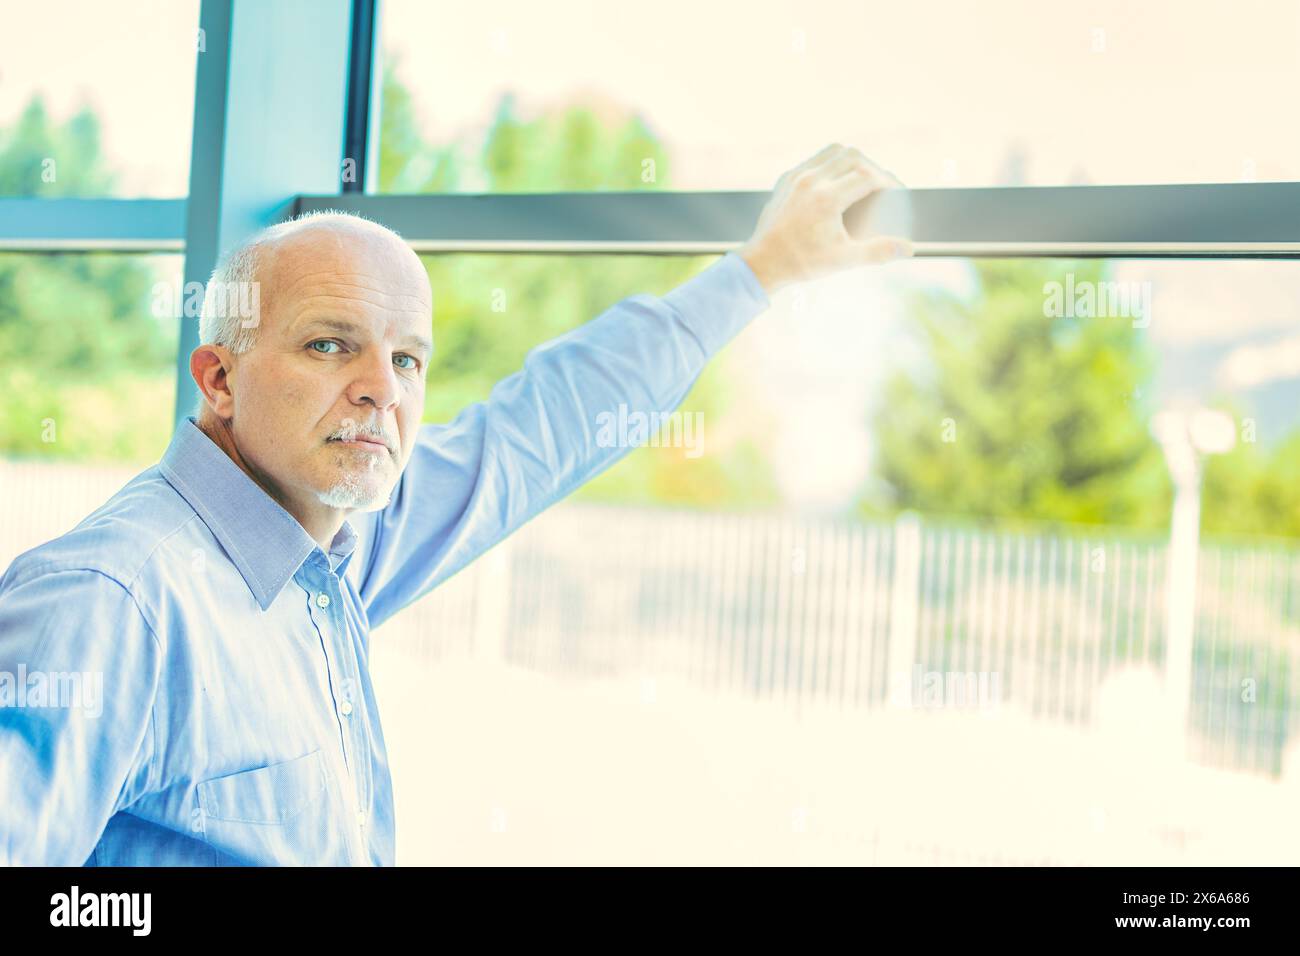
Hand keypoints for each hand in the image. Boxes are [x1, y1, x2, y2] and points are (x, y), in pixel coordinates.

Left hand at [738, 144, 912, 294]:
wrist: (762, 263)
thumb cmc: (801, 263)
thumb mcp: (843, 260)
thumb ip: (878, 252)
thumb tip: (909, 248)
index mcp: (826, 199)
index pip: (868, 176)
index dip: (888, 182)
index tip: (897, 193)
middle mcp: (811, 181)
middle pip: (854, 156)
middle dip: (873, 167)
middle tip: (882, 185)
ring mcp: (796, 177)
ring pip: (834, 151)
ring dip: (852, 160)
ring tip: (862, 179)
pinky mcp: (786, 178)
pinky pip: (815, 159)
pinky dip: (832, 163)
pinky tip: (838, 180)